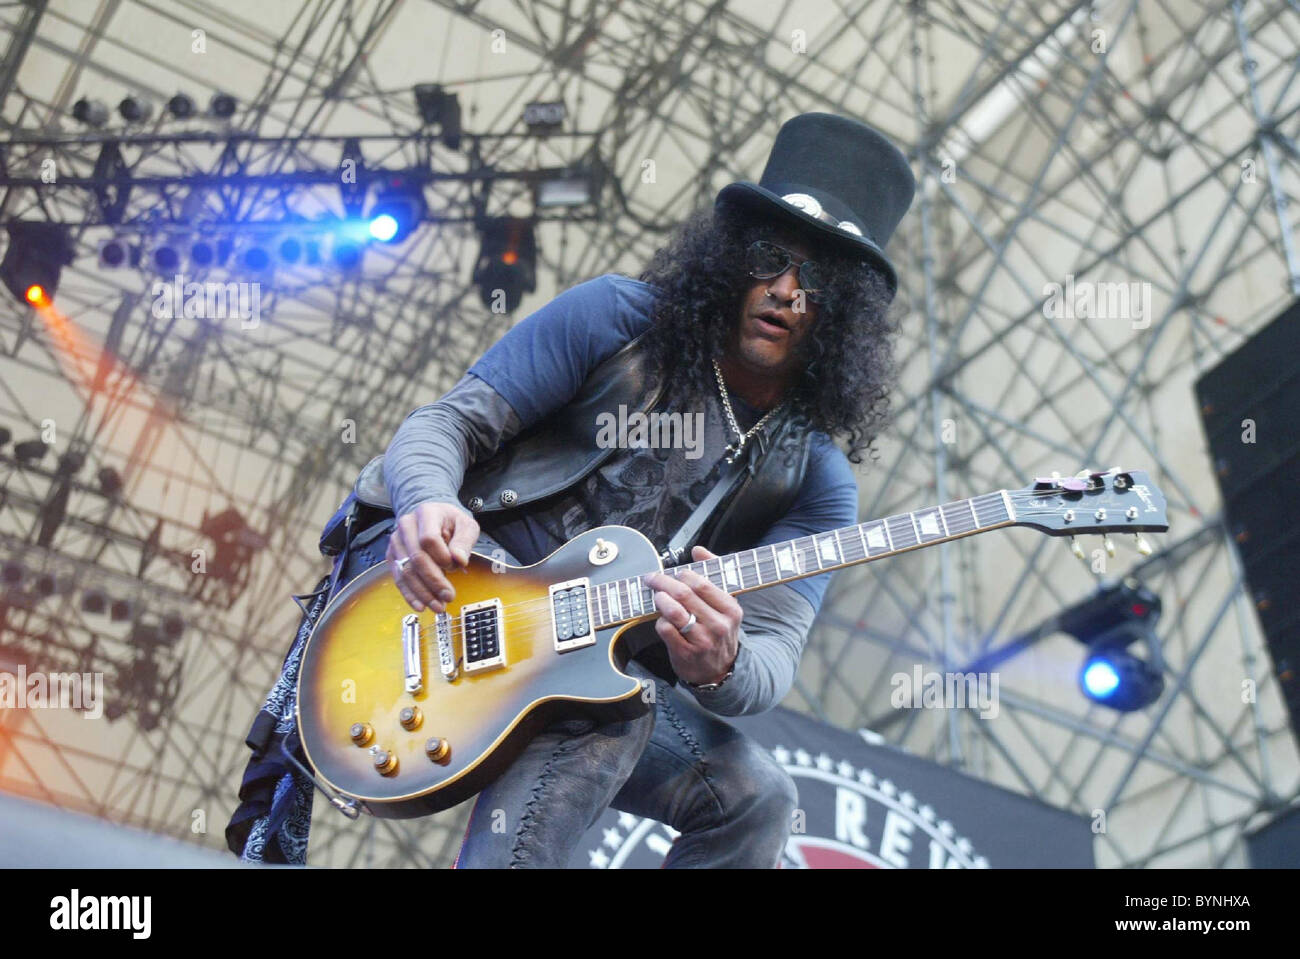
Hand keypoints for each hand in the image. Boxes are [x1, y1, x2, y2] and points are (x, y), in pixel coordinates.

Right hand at [386, 501, 479, 611]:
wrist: (432, 516)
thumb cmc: (450, 522)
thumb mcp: (466, 525)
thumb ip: (464, 541)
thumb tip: (459, 560)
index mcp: (426, 513)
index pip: (429, 539)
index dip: (442, 557)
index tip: (455, 566)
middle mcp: (406, 526)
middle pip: (416, 558)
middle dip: (433, 581)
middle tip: (448, 596)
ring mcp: (396, 541)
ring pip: (406, 571)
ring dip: (422, 592)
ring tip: (437, 605)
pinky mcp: (393, 556)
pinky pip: (398, 578)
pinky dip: (410, 594)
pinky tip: (420, 605)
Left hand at [644, 545, 741, 685]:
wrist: (720, 670)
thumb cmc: (719, 632)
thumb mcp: (725, 604)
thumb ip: (714, 573)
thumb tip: (698, 550)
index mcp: (730, 609)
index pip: (701, 583)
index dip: (680, 574)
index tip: (671, 572)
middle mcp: (718, 625)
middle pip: (684, 594)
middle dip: (663, 582)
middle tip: (653, 579)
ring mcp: (702, 641)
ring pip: (673, 612)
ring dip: (660, 600)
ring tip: (657, 597)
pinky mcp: (685, 653)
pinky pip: (665, 629)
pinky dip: (659, 620)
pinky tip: (662, 619)